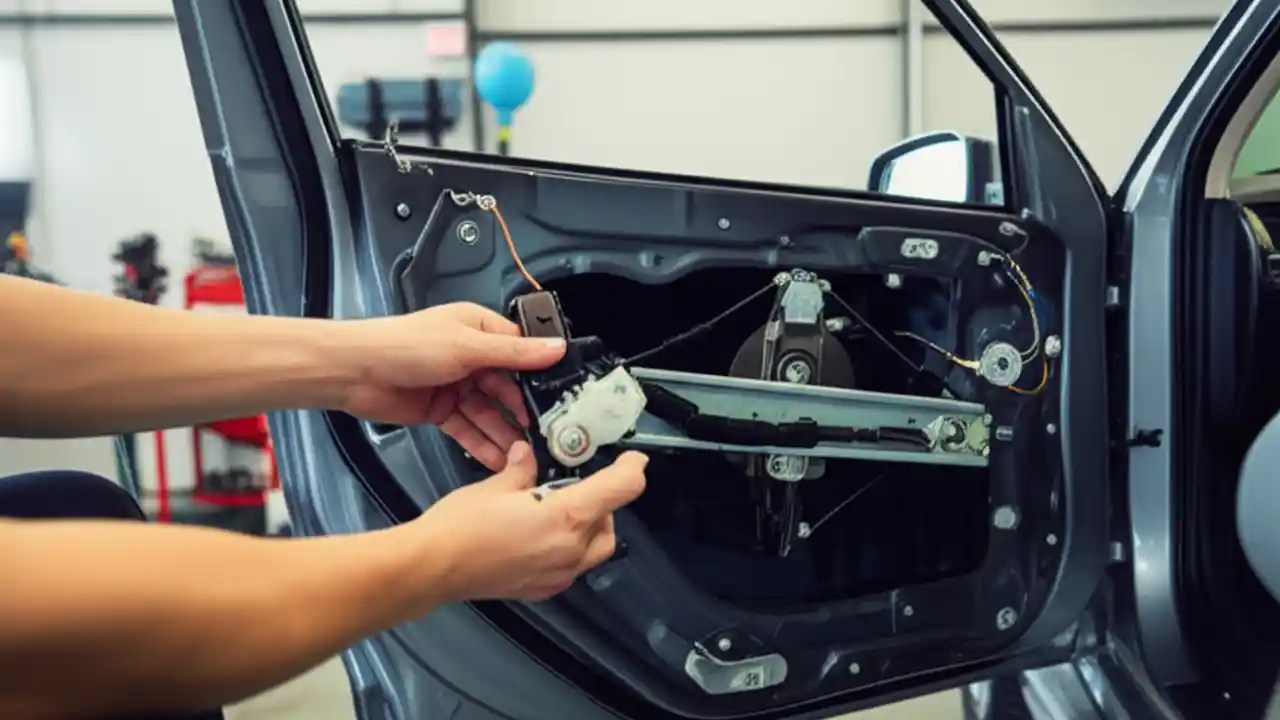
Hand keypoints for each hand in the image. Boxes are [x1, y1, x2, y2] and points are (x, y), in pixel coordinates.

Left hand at [338, 303, 565, 469]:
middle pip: (506, 387)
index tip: (560, 396)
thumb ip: (514, 353)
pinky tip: (498, 460)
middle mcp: (470, 356)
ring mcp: (455, 385)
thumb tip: (557, 348)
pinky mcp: (440, 411)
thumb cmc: (406, 345)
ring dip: (504, 433)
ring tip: (523, 457)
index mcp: (479, 330)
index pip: (520, 351)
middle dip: (522, 411)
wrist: (355, 372)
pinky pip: (468, 429)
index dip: (538, 374)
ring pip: (488, 412)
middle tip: (543, 435)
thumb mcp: (468, 347)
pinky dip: (481, 444)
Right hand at [415, 442, 647, 601]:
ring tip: (558, 510)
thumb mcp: (496, 485)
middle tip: (577, 485)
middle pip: (610, 522)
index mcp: (564, 517)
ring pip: (595, 548)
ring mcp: (558, 574)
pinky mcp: (543, 589)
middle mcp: (568, 550)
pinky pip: (572, 567)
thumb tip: (527, 455)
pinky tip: (542, 537)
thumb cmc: (460, 528)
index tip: (634, 461)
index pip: (619, 490)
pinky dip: (569, 549)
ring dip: (589, 527)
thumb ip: (522, 469)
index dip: (632, 470)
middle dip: (602, 501)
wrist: (433, 567)